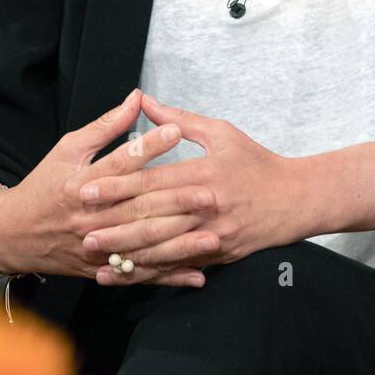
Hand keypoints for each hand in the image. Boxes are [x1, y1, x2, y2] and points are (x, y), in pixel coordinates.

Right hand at [0, 89, 222, 287]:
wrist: (12, 234)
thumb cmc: (44, 183)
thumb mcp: (68, 148)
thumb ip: (105, 126)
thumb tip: (137, 97)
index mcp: (81, 185)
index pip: (119, 163)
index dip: (148, 147)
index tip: (177, 131)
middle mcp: (90, 218)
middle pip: (138, 209)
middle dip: (176, 201)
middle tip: (210, 191)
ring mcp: (97, 248)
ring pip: (144, 247)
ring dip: (180, 245)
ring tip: (213, 237)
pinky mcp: (102, 270)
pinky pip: (140, 275)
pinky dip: (168, 278)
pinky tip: (197, 277)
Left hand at [64, 94, 303, 285]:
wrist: (294, 199)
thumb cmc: (256, 161)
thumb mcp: (221, 132)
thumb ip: (179, 120)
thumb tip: (144, 101)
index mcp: (204, 174)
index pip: (153, 181)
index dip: (117, 186)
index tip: (87, 189)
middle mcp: (206, 207)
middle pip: (152, 217)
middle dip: (113, 224)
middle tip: (80, 227)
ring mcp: (212, 235)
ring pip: (162, 247)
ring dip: (126, 253)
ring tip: (95, 254)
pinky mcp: (216, 255)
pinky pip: (177, 265)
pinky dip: (150, 272)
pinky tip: (126, 273)